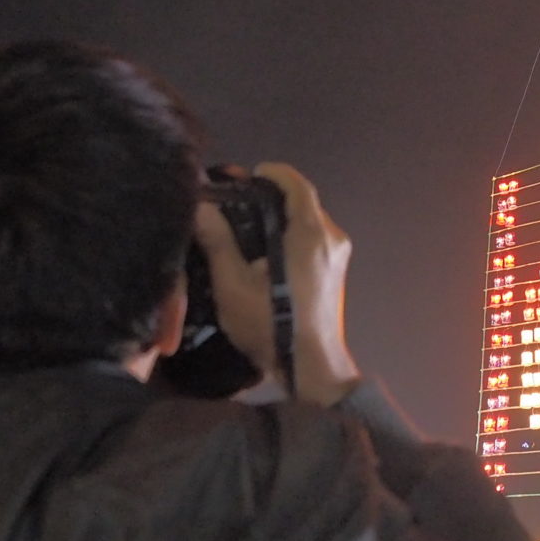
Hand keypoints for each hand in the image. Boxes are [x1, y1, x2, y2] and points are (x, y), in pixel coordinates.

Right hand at [194, 162, 360, 405]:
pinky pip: (314, 240)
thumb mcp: (233, 285)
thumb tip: (201, 208)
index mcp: (311, 233)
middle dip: (272, 196)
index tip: (250, 174)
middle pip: (304, 202)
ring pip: (309, 222)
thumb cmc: (270, 324)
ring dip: (282, 217)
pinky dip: (292, 235)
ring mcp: (338, 257)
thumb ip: (218, 242)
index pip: (298, 185)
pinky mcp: (336, 273)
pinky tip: (265, 251)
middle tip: (239, 200)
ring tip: (247, 226)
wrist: (309, 367)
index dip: (274, 173)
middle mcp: (331, 238)